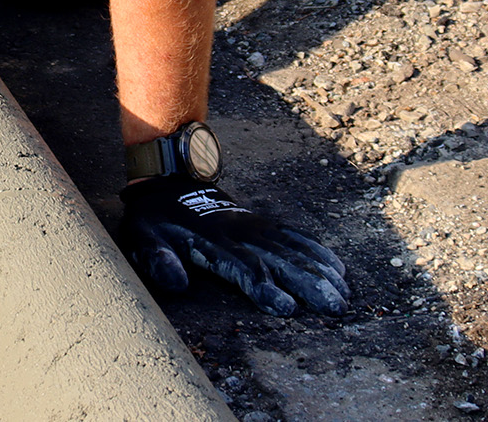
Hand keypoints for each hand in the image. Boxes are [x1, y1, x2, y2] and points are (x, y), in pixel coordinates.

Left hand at [119, 175, 348, 315]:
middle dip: (308, 283)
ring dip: (319, 271)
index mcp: (213, 241)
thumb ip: (157, 258)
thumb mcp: (143, 237)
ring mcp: (254, 225)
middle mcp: (240, 232)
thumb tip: (175, 282)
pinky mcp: (261, 222)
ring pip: (293, 248)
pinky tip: (337, 267)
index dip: (265, 287)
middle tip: (334, 307)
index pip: (245, 266)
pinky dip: (316, 250)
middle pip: (280, 259)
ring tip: (343, 294)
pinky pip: (293, 235)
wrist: (168, 179)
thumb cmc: (155, 219)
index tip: (287, 307)